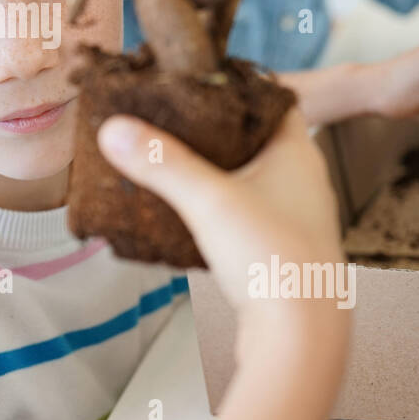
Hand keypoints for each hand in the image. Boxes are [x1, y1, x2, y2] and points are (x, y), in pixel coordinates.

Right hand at [95, 108, 349, 419]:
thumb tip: (115, 128)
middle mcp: (304, 181)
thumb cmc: (272, 261)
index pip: (273, 99)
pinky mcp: (283, 253)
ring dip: (218, 172)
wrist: (301, 338)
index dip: (239, 86)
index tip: (199, 81)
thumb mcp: (207, 200)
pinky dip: (220, 209)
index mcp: (298, 153)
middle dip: (217, 130)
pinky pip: (248, 216)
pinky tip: (189, 217)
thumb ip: (161, 162)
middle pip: (258, 138)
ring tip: (173, 165)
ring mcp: (296, 218)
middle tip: (174, 121)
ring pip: (253, 180)